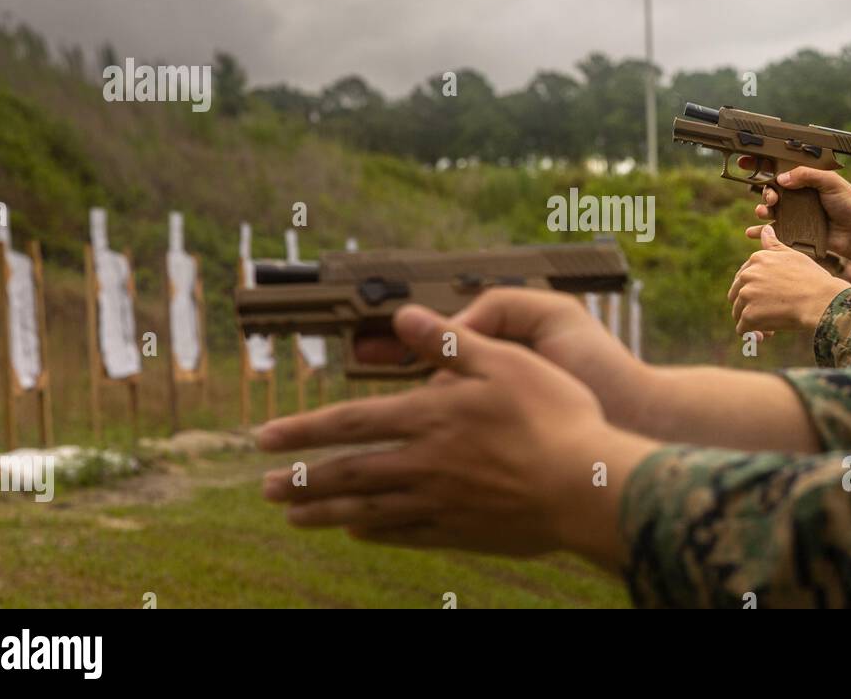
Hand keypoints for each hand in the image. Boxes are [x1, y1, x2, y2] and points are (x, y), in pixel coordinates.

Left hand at [260, 304, 659, 568]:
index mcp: (429, 418)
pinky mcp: (463, 531)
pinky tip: (359, 531)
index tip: (264, 437)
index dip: (304, 430)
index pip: (350, 423)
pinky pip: (405, 533)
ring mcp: (441, 502)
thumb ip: (448, 341)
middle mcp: (425, 463)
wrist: (586, 487)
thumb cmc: (554, 417)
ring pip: (368, 508)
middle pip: (349, 472)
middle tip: (264, 486)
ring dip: (324, 511)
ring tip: (293, 515)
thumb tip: (404, 316)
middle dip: (301, 478)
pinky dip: (376, 532)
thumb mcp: (504, 361)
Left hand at [728, 224, 850, 334]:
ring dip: (753, 322)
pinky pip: (742, 330)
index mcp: (757, 259)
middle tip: (772, 313)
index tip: (773, 297)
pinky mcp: (749, 315)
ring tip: (773, 326)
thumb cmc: (812, 279)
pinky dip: (753, 334)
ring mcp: (747, 295)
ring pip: (738, 313)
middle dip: (751, 306)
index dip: (757, 290)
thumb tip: (765, 230)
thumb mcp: (793, 256)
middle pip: (737, 295)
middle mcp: (748, 275)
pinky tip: (769, 334)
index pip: (744, 278)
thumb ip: (774, 245)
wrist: (821, 301)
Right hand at [741, 157, 850, 275]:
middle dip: (765, 190)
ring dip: (762, 209)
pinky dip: (759, 230)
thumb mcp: (831, 182)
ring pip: (769, 208)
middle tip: (771, 197)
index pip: (781, 167)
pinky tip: (751, 232)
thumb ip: (808, 175)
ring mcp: (794, 213)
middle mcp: (798, 194)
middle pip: (771, 188)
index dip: (763, 163)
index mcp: (806, 178)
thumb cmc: (850, 205)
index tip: (746, 161)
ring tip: (765, 211)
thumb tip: (781, 178)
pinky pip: (773, 230)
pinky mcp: (793, 231)